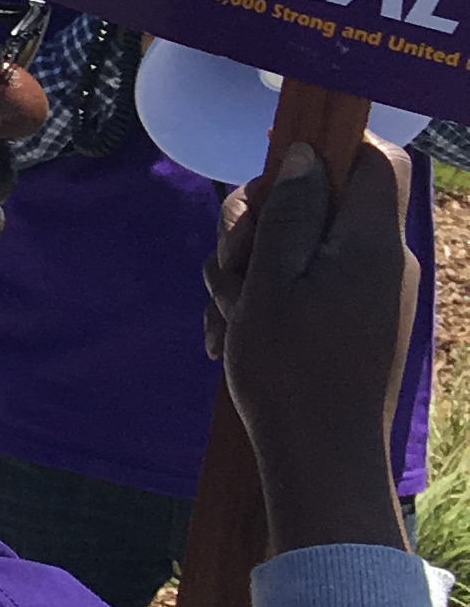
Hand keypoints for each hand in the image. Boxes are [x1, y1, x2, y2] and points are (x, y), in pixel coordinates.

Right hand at [208, 138, 417, 555]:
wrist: (320, 460)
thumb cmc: (290, 369)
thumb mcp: (270, 282)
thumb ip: (290, 212)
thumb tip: (305, 155)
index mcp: (369, 242)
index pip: (374, 158)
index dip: (325, 146)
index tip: (269, 167)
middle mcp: (380, 260)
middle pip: (321, 202)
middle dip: (262, 221)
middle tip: (231, 262)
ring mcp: (367, 292)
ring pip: (301, 246)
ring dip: (251, 269)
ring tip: (226, 315)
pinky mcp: (350, 322)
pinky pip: (304, 287)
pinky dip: (264, 301)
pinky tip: (230, 337)